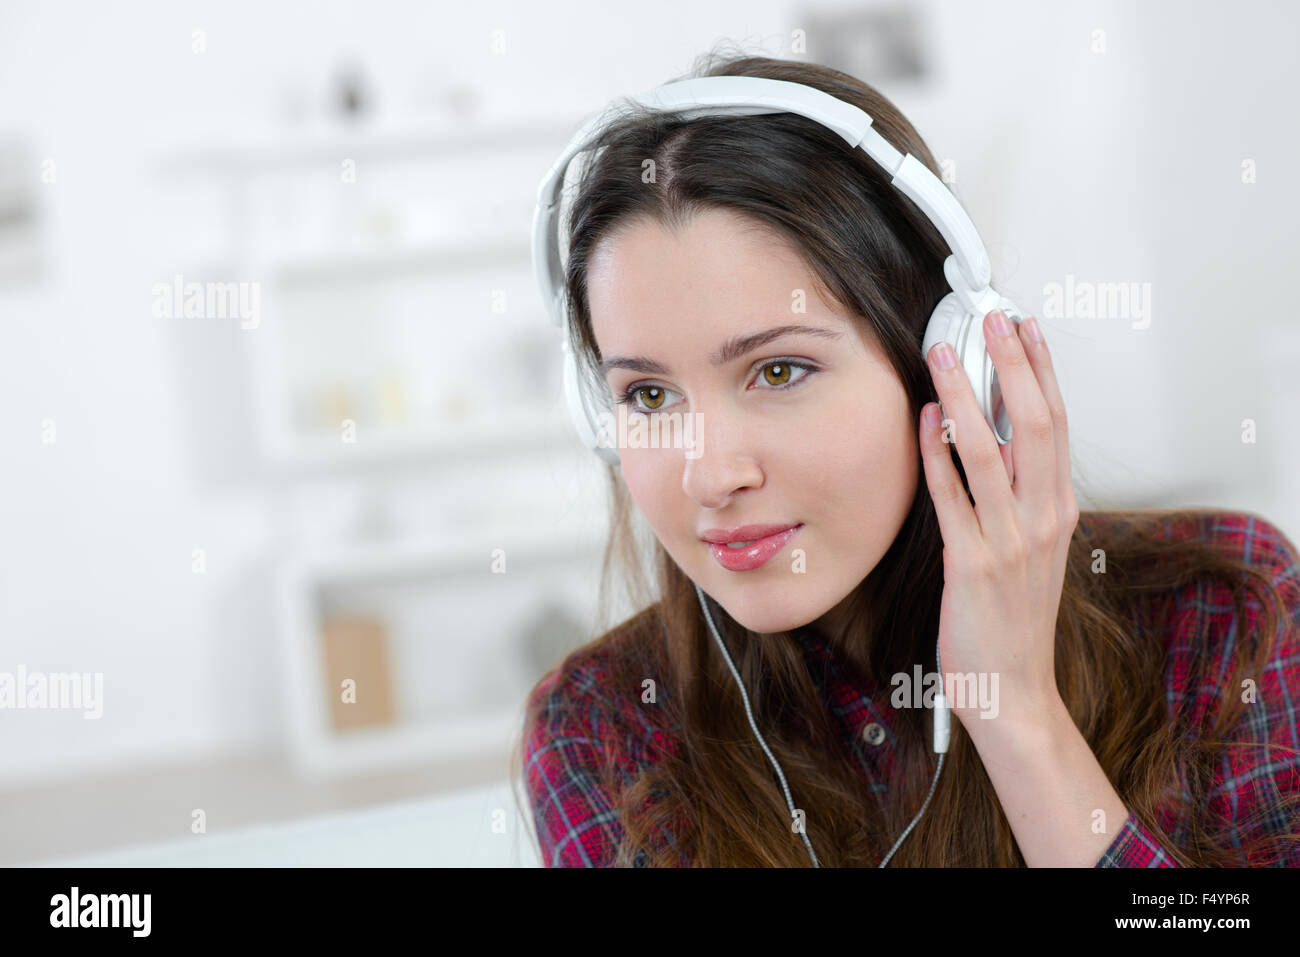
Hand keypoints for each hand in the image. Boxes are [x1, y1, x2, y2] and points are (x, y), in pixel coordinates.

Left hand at [918, 310, 1078, 735]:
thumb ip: (1019, 494)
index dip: (1042, 370)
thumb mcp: (1031, 547)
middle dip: (1012, 365)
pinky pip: (952, 498)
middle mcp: (1042, 519)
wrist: (1012, 689)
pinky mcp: (971, 565)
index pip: (1058, 423)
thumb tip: (996, 438)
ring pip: (991, 453)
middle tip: (990, 320)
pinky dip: (937, 455)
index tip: (1025, 328)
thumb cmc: (1013, 618)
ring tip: (942, 356)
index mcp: (1058, 510)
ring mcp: (1009, 542)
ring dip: (965, 398)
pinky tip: (925, 421)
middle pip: (1036, 424)